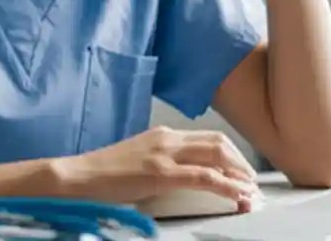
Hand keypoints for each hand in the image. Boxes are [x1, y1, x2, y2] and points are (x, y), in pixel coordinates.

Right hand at [58, 126, 260, 210]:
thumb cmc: (104, 174)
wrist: (78, 176)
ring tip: (250, 190)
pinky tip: (235, 194)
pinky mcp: (160, 172)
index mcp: (164, 135)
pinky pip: (203, 177)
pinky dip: (225, 185)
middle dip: (241, 163)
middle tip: (252, 181)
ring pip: (216, 156)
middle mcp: (168, 138)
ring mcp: (164, 153)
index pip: (208, 139)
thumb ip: (163, 164)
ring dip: (238, 174)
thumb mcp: (140, 161)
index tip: (242, 171)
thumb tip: (186, 177)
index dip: (231, 154)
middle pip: (218, 143)